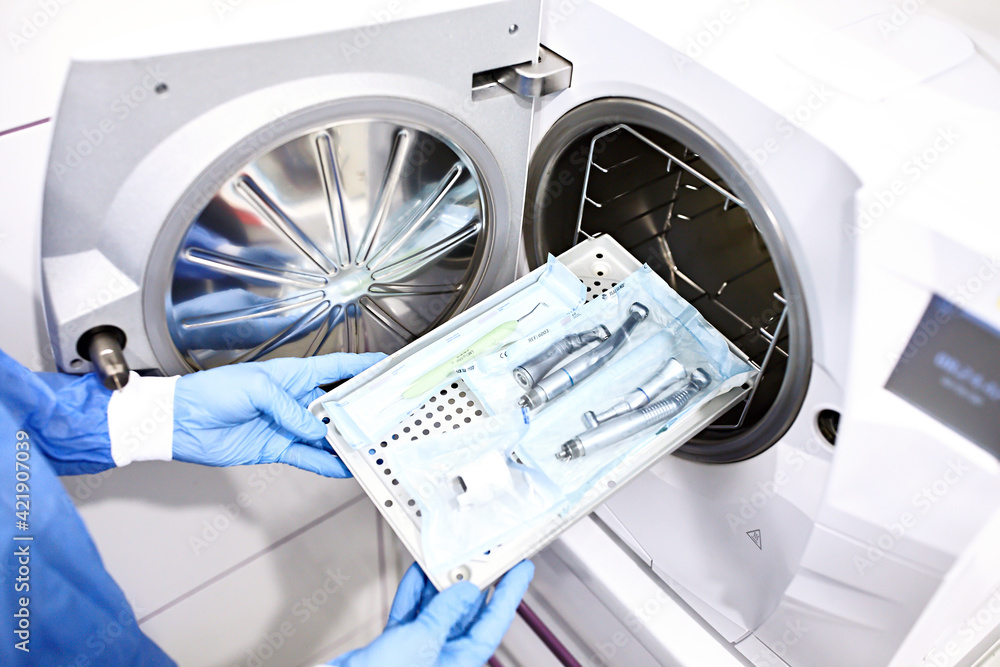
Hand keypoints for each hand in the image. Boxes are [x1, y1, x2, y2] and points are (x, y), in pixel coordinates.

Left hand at [172, 353, 384, 476]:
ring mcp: (289, 425)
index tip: (385, 366)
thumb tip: (315, 429)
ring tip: (369, 447)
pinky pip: (308, 456)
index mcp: (293, 374)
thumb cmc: (212, 391)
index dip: (361, 366)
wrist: (182, 421)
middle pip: (336, 405)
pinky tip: (343, 468)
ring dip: (345, 442)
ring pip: (326, 434)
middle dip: (360, 411)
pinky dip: (326, 464)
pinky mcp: (278, 447)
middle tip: (384, 418)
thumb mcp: (255, 388)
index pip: (335, 368)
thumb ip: (289, 409)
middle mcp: (295, 399)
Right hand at [331, 561, 533, 666]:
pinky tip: (418, 574)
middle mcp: (444, 659)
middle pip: (466, 614)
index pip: (494, 624)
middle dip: (469, 583)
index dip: (510, 595)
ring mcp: (420, 652)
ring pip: (436, 610)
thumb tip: (464, 592)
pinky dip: (414, 592)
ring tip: (445, 558)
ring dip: (438, 583)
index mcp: (460, 664)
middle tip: (478, 555)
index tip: (521, 570)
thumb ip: (444, 613)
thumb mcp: (422, 642)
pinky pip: (412, 613)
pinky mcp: (396, 647)